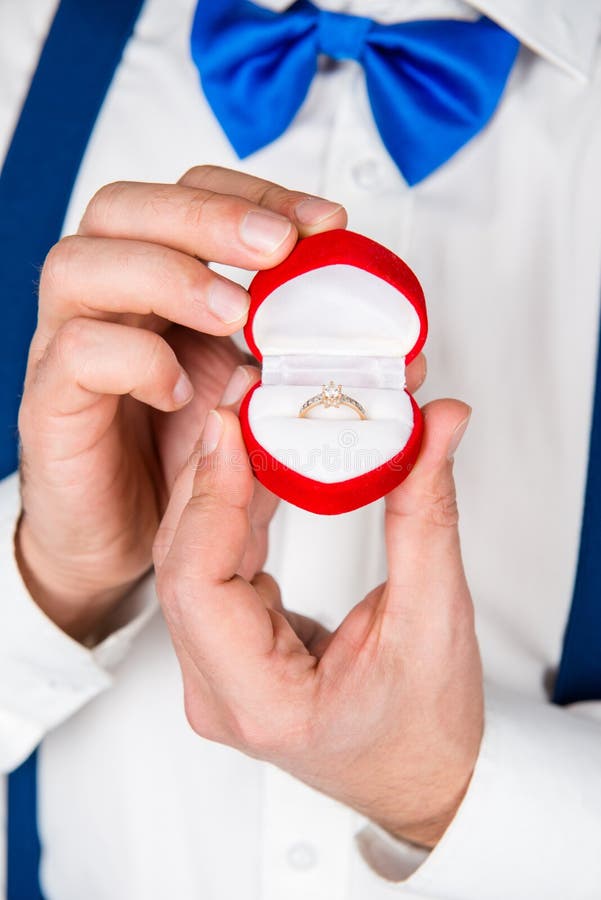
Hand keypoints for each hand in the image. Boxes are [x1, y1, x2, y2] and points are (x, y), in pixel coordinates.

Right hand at [16, 166, 346, 640]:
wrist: (126, 533)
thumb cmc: (182, 458)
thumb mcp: (258, 399)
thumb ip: (308, 369)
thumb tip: (400, 360)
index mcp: (157, 281)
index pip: (188, 195)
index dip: (254, 193)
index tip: (325, 223)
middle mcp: (106, 299)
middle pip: (122, 208)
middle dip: (210, 216)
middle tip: (279, 247)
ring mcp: (67, 345)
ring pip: (79, 264)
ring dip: (169, 275)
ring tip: (234, 314)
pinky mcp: (52, 403)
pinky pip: (76, 353)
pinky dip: (136, 360)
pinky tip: (179, 391)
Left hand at [154, 369, 481, 848]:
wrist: (423, 776)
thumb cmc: (426, 727)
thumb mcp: (434, 619)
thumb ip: (426, 514)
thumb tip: (437, 423)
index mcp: (258, 703)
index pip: (198, 586)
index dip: (209, 497)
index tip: (232, 426)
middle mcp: (219, 690)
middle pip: (185, 562)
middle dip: (212, 472)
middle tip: (245, 399)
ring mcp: (217, 670)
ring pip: (193, 557)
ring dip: (221, 484)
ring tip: (252, 417)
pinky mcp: (229, 646)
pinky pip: (215, 564)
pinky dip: (235, 509)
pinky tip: (258, 465)